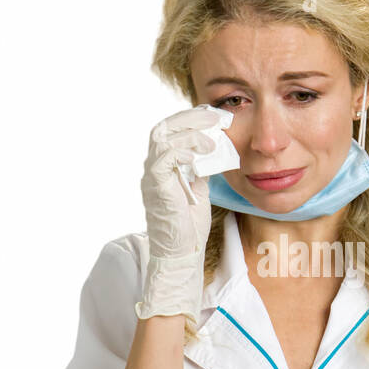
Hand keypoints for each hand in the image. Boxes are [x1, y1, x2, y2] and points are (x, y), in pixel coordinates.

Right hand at [136, 105, 231, 323]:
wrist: (181, 253)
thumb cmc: (189, 225)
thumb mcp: (199, 189)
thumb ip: (201, 168)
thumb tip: (215, 149)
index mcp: (164, 167)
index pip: (171, 131)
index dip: (191, 119)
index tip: (214, 115)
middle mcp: (154, 168)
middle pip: (163, 128)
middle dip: (190, 118)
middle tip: (216, 117)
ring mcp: (152, 177)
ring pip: (162, 138)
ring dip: (190, 133)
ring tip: (213, 139)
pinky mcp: (157, 187)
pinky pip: (163, 158)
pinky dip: (183, 151)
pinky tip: (203, 154)